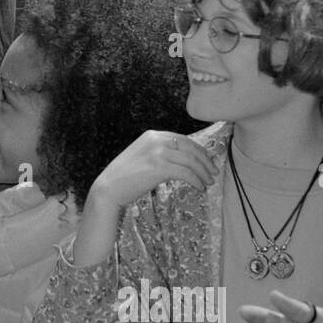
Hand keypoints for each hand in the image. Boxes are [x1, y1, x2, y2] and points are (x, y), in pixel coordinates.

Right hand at [87, 129, 218, 211]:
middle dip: (205, 161)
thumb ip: (159, 152)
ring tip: (208, 182)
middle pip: (191, 148)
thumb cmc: (125, 176)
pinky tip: (199, 187)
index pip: (184, 139)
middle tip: (214, 172)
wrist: (109, 187)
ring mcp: (157, 153)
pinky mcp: (159, 167)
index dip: (199, 150)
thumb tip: (182, 159)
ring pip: (191, 161)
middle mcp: (156, 140)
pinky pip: (186, 173)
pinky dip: (196, 180)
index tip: (207, 161)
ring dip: (203, 172)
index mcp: (153, 135)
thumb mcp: (142, 156)